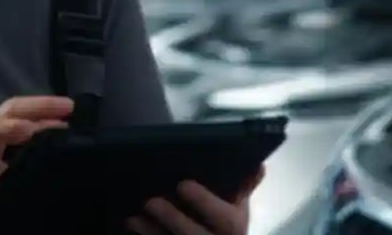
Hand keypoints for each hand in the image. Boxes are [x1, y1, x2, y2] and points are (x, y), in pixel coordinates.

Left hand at [126, 167, 265, 234]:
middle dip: (172, 219)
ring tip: (133, 218)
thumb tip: (258, 164)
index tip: (183, 184)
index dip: (204, 202)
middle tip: (150, 201)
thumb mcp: (239, 207)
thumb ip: (244, 186)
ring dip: (152, 233)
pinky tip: (133, 228)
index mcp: (235, 228)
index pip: (224, 218)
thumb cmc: (227, 227)